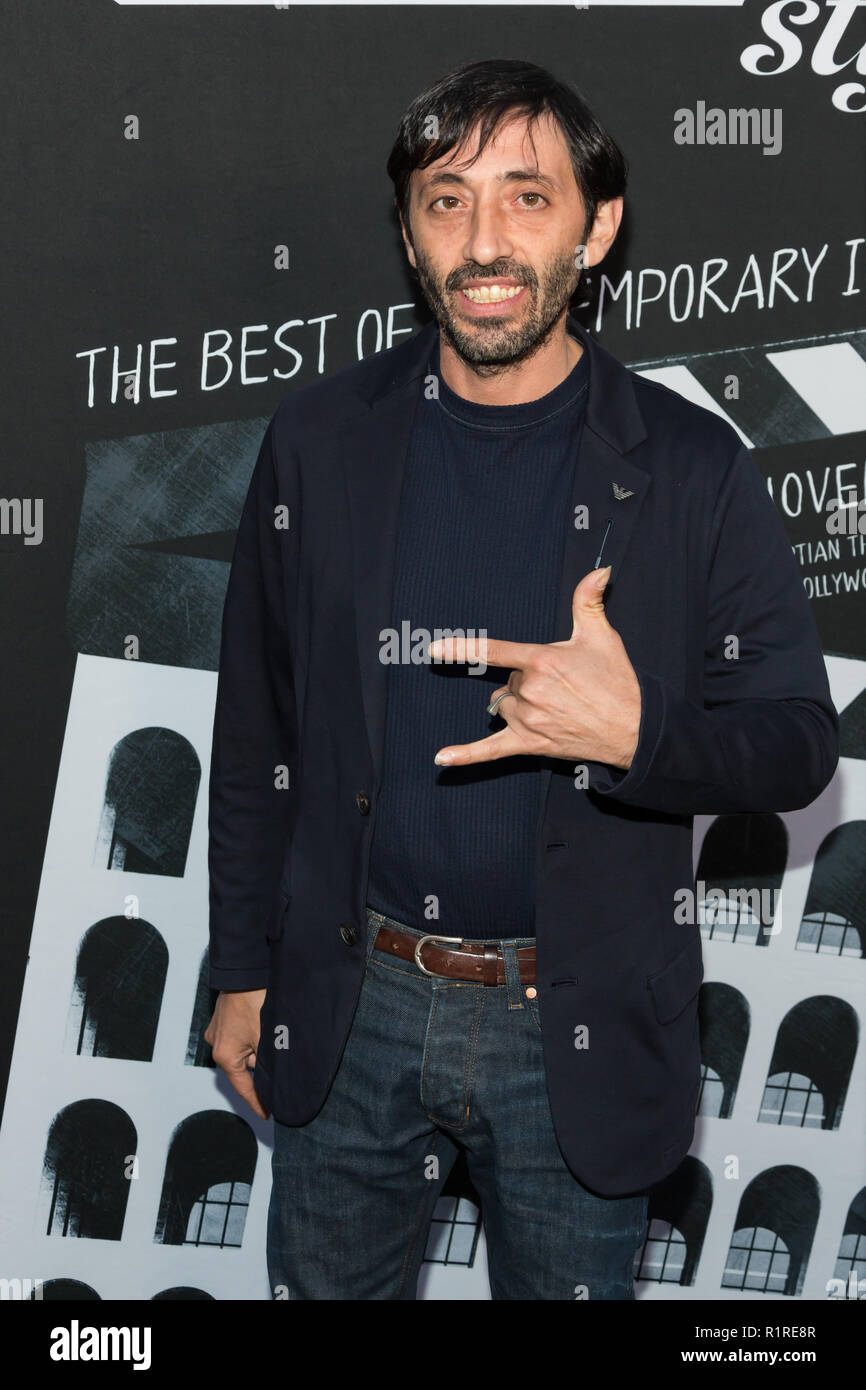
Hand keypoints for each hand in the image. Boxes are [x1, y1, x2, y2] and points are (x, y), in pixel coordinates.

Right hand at [204, 989, 269, 1119]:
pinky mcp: (223, 1018)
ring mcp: (218, 1031)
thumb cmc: (254, 1003)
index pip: (244, 1087)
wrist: (244, 971)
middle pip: (245, 1066)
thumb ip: (270, 1063)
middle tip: (281, 1062)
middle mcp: (217, 1045)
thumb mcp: (266, 1038)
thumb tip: (279, 1081)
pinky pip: (241, 1035)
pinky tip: (266, 1026)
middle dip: (263, 1065)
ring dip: (259, 1047)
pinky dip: (254, 1035)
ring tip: (275, 1037)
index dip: (257, 1102)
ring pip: (245, 1049)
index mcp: (225, 1055)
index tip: (267, 1114)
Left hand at [428, 566, 640, 769]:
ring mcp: (528, 720)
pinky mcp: (530, 744)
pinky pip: (490, 751)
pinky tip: (440, 758)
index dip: (462, 649)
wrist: (634, 728)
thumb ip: (589, 601)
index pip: (493, 651)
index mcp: (540, 660)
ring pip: (501, 706)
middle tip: (561, 687)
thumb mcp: (601, 636)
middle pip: (507, 680)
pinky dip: (465, 756)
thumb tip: (601, 568)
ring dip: (516, 705)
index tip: (433, 648)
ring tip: (552, 707)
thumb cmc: (617, 681)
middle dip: (526, 681)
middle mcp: (530, 690)